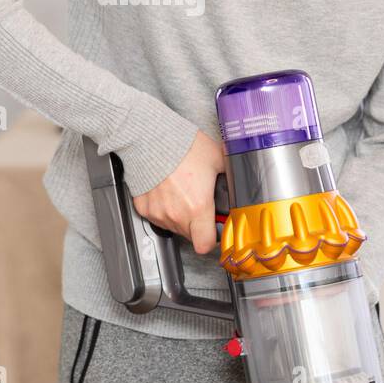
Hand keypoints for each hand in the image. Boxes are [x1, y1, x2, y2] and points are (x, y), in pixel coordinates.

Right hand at [131, 129, 224, 254]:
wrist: (152, 138)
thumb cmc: (183, 146)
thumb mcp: (218, 159)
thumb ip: (230, 176)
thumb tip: (240, 181)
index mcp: (198, 207)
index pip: (205, 245)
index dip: (212, 239)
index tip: (213, 229)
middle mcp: (177, 214)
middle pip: (190, 235)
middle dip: (197, 224)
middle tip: (198, 202)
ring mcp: (158, 213)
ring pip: (173, 226)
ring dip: (179, 216)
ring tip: (181, 192)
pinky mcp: (144, 207)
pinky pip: (157, 216)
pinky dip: (162, 208)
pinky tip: (166, 191)